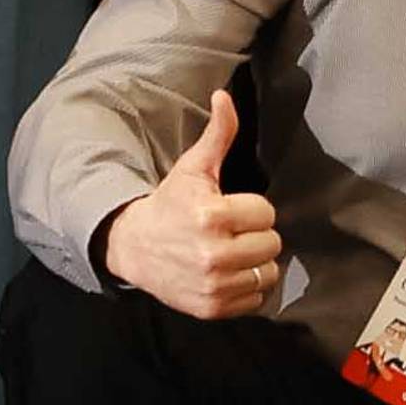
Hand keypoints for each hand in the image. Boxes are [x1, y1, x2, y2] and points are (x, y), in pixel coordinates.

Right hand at [102, 88, 285, 320]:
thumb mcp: (192, 168)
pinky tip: (227, 274)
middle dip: (255, 235)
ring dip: (254, 263)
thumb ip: (218, 134)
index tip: (231, 209)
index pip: (266, 213)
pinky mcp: (211, 308)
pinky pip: (256, 300)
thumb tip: (225, 96)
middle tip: (232, 231)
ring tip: (232, 252)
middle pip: (271, 245)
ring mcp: (213, 285)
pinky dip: (246, 289)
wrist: (134, 247)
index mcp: (211, 215)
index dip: (252, 209)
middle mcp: (213, 254)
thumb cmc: (170, 204)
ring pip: (267, 274)